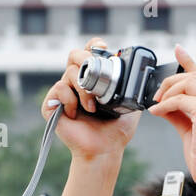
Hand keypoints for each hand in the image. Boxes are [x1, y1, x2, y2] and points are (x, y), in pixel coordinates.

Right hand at [44, 39, 140, 159]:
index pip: (88, 52)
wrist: (106, 149)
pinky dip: (70, 100)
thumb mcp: (130, 105)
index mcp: (93, 80)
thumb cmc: (116, 131)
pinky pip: (58, 89)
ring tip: (92, 108)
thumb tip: (144, 77)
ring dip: (84, 89)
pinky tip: (77, 114)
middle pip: (74, 55)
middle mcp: (76, 83)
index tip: (103, 48)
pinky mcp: (52, 105)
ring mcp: (63, 93)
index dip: (93, 46)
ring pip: (69, 73)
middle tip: (96, 77)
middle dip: (86, 61)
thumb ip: (133, 89)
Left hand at [148, 45, 195, 189]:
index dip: (190, 62)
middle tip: (157, 96)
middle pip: (195, 77)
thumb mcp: (195, 133)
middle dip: (171, 82)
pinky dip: (165, 104)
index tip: (178, 51)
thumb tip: (163, 103)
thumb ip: (182, 115)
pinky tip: (158, 113)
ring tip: (157, 105)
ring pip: (187, 83)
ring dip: (167, 92)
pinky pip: (180, 99)